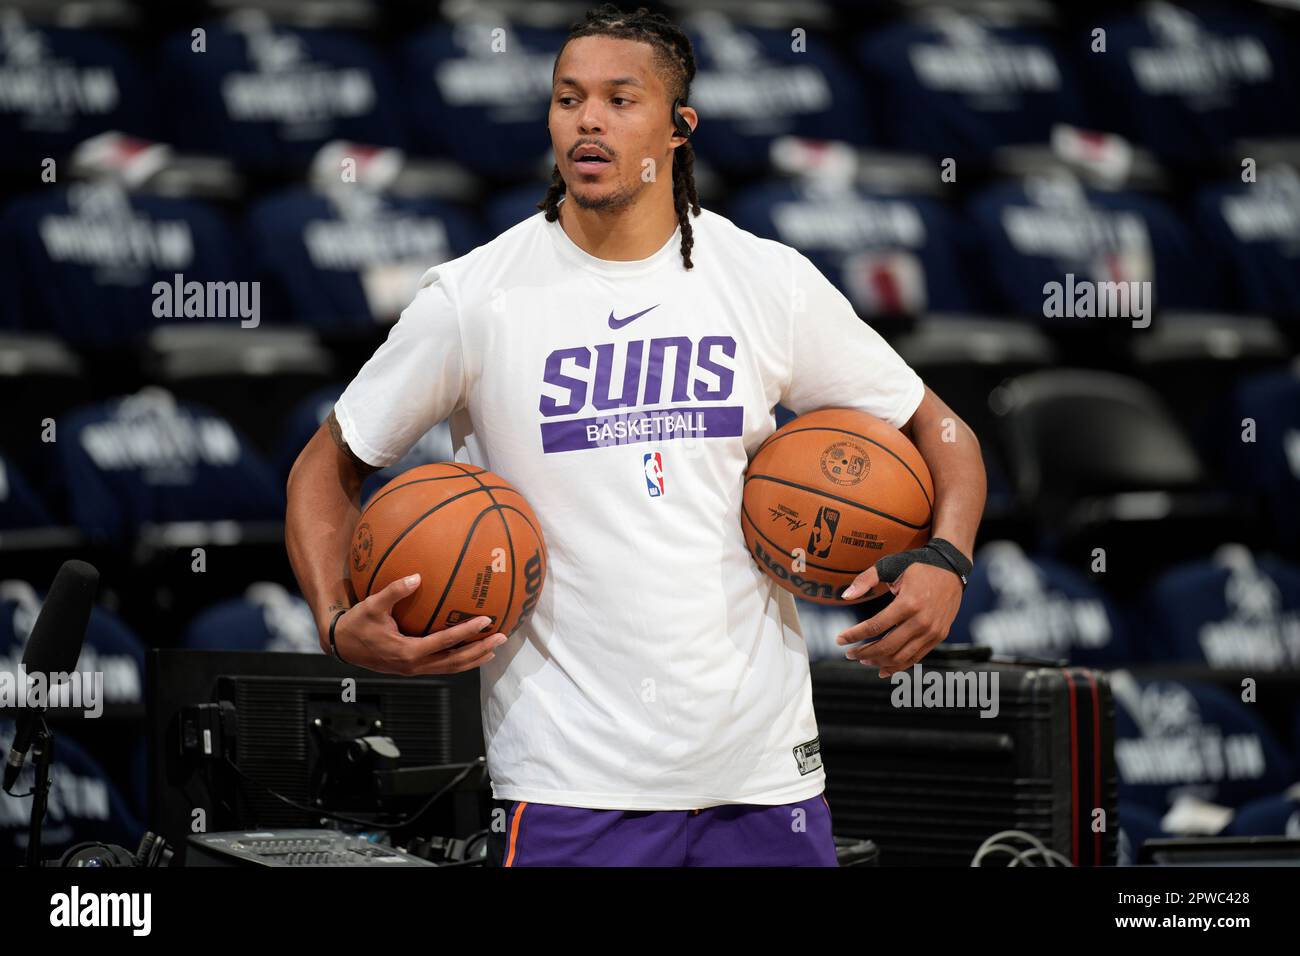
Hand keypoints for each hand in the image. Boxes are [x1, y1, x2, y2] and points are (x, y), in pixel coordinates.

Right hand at [326, 573, 506, 675]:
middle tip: (502, 637)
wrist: (342, 646)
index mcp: (408, 651)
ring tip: (494, 648)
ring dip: (474, 658)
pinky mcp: (413, 668)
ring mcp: (415, 670)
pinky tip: (471, 650)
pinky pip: (443, 666)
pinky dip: (460, 660)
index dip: (466, 632)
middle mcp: (414, 665)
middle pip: (455, 661)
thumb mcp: (372, 605)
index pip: (445, 642)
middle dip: (480, 650)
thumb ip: (394, 591)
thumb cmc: (357, 624)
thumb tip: (417, 576)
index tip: (486, 621)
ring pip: (451, 668)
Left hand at [834, 563, 962, 677]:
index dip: (854, 635)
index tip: (839, 640)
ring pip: (901, 656)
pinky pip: (916, 657)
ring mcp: (932, 631)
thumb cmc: (918, 566)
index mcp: (908, 603)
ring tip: (863, 659)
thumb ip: (866, 580)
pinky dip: (899, 666)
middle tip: (849, 653)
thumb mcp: (890, 566)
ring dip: (879, 662)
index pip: (875, 626)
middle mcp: (922, 621)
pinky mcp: (939, 636)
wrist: (952, 568)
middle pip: (887, 646)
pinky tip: (883, 669)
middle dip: (864, 652)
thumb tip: (845, 596)